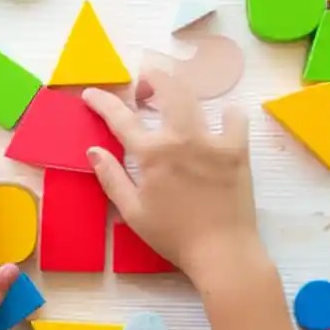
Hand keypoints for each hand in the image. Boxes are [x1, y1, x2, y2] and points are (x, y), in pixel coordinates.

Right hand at [83, 71, 260, 284]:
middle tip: (142, 89)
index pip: (120, 117)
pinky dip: (226, 114)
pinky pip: (234, 118)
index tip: (91, 94)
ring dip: (180, 91)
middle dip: (150, 78)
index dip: (102, 101)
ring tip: (174, 100)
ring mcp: (212, 140)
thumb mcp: (133, 211)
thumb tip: (93, 150)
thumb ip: (111, 177)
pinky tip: (220, 120)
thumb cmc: (173, 235)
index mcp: (152, 154)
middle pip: (166, 88)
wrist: (222, 251)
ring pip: (196, 97)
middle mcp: (182, 137)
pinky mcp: (238, 149)